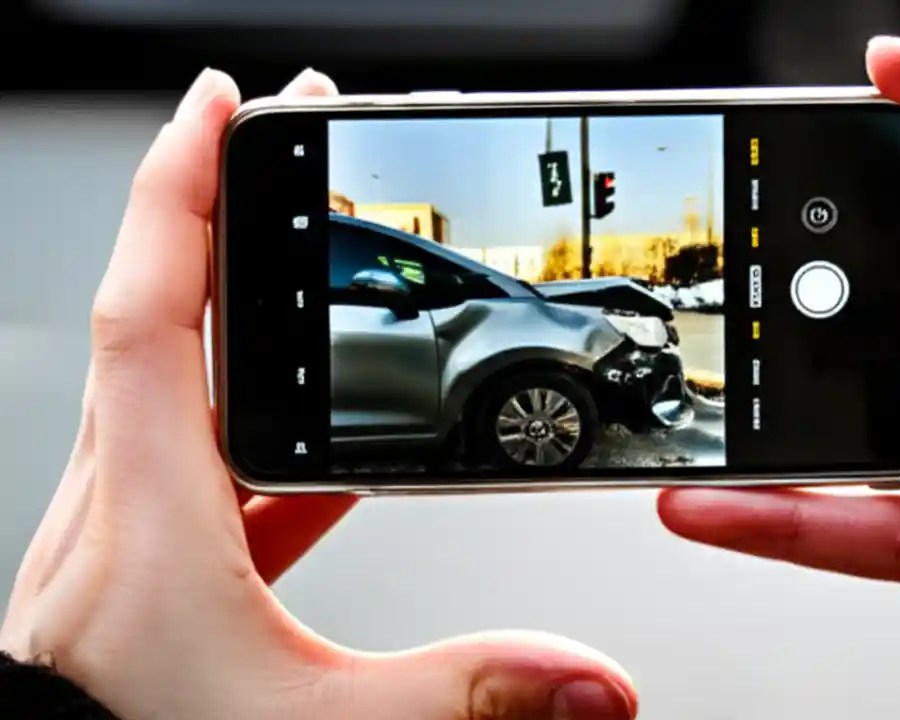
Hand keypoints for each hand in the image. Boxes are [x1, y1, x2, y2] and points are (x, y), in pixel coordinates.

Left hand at [0, 69, 636, 719]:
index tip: (220, 109)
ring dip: (235, 315)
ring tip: (304, 268)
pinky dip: (252, 433)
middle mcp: (115, 522)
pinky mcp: (140, 585)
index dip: (184, 198)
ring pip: (169, 392)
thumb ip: (466, 694)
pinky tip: (320, 457)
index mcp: (147, 533)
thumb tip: (591, 679)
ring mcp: (121, 551)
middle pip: (159, 324)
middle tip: (289, 153)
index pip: (153, 317)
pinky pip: (194, 472)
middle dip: (224, 218)